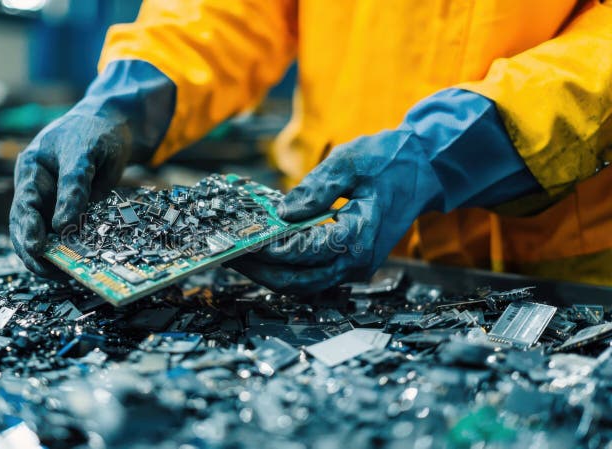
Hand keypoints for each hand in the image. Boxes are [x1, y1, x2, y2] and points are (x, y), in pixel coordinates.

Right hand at [9, 61, 174, 276]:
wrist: (112, 125)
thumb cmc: (95, 132)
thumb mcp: (85, 154)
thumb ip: (74, 187)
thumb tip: (63, 226)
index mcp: (32, 169)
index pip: (26, 203)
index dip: (29, 228)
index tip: (38, 248)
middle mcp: (36, 189)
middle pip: (25, 226)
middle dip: (34, 251)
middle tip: (50, 271)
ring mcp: (50, 202)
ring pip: (42, 236)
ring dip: (50, 256)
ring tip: (66, 274)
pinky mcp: (68, 213)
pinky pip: (64, 235)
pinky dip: (69, 250)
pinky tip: (78, 264)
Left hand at [229, 89, 541, 292]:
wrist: (424, 169)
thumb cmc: (390, 161)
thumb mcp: (350, 162)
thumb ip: (315, 188)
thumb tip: (283, 213)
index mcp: (359, 238)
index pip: (306, 253)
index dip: (271, 250)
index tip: (242, 241)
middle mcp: (358, 261)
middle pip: (301, 282)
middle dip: (262, 271)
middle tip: (229, 256)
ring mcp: (355, 266)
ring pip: (305, 285)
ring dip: (272, 275)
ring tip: (240, 256)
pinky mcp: (350, 262)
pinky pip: (313, 276)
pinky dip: (287, 269)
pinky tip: (265, 253)